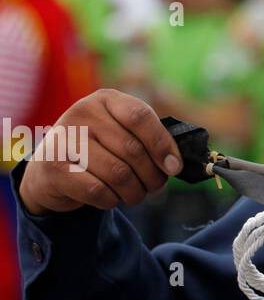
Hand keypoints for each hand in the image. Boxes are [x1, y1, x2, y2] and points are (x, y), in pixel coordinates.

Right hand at [18, 89, 182, 214]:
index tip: (174, 167)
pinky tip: (111, 197)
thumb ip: (149, 140)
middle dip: (152, 176)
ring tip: (134, 194)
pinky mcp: (55, 167)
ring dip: (134, 192)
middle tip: (153, 186)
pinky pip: (98, 191)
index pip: (139, 116)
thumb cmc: (99, 150)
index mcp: (105, 99)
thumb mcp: (121, 133)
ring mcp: (65, 139)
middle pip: (132, 150)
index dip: (162, 144)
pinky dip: (112, 200)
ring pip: (118, 174)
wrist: (52, 168)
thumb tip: (175, 163)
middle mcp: (83, 113)